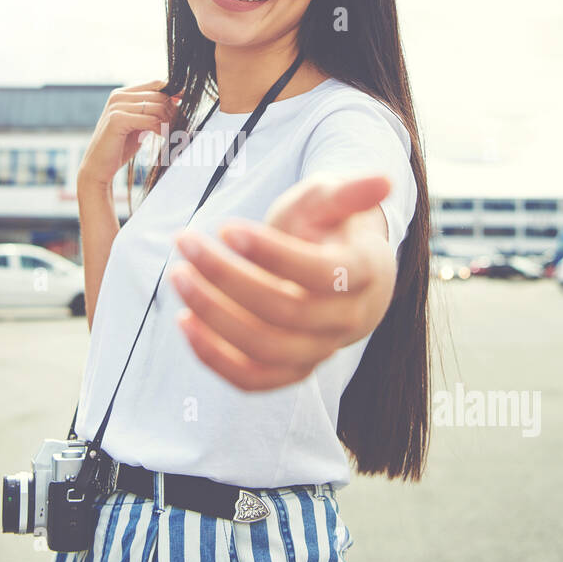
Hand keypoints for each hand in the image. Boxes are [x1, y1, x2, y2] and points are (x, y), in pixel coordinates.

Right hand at [77, 79, 181, 188]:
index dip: (174, 91)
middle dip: (174, 112)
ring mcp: (116, 106)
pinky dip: (162, 130)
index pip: (156, 84)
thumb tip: (177, 100)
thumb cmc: (120, 147)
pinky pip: (150, 120)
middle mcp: (118, 96)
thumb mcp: (138, 125)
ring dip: (170, 122)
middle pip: (159, 96)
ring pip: (157, 107)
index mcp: (122, 94)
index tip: (187, 103)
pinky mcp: (117, 120)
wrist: (99, 168)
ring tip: (174, 136)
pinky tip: (164, 139)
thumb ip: (151, 112)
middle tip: (182, 128)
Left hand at [169, 172, 397, 390]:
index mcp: (366, 274)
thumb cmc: (330, 227)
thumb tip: (384, 182)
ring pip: (266, 349)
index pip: (321, 274)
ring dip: (214, 316)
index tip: (226, 227)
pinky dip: (214, 357)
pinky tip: (183, 322)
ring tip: (178, 276)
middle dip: (227, 277)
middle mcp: (348, 319)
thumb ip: (349, 192)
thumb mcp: (333, 201)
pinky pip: (253, 379)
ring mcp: (321, 351)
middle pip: (287, 312)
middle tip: (185, 242)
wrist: (339, 271)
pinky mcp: (293, 370)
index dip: (272, 254)